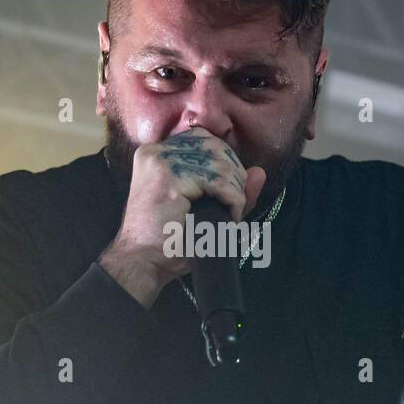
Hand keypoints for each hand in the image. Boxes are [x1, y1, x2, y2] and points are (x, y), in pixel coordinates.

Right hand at [100, 128, 265, 306]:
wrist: (143, 262)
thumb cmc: (169, 241)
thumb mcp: (203, 209)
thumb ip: (230, 189)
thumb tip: (260, 172)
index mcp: (158, 153)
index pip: (205, 141)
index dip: (225, 164)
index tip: (228, 192)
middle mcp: (157, 151)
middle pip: (215, 147)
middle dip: (234, 177)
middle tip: (232, 206)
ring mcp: (161, 162)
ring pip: (221, 165)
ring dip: (235, 192)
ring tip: (230, 215)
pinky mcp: (170, 179)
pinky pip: (218, 181)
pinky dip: (232, 200)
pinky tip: (229, 218)